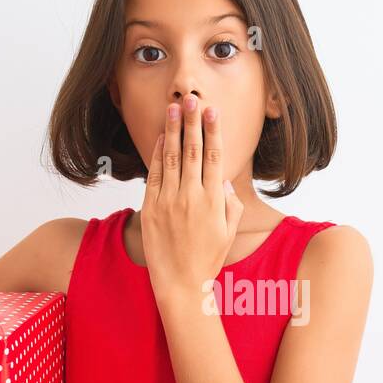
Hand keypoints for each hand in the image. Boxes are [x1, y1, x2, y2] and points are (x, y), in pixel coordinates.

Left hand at [141, 94, 243, 300]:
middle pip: (194, 151)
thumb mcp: (228, 232)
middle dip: (193, 122)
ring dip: (174, 131)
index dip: (213, 131)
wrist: (179, 284)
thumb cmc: (207, 259)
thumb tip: (224, 180)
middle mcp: (192, 197)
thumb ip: (230, 204)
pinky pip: (155, 175)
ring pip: (173, 158)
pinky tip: (163, 138)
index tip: (212, 111)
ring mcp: (169, 201)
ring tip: (174, 108)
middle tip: (192, 98)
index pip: (215, 158)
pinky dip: (159, 155)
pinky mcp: (151, 208)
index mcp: (214, 201)